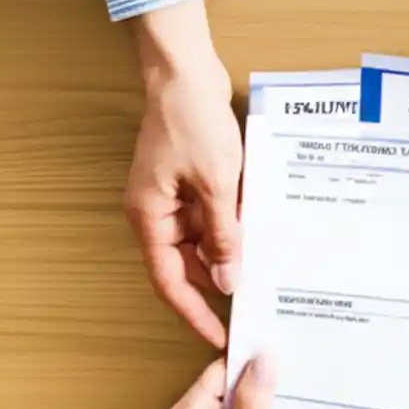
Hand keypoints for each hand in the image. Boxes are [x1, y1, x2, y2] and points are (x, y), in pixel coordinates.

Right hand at [126, 0, 241, 346]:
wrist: (186, 72)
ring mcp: (169, 196)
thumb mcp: (216, 184)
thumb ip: (222, 234)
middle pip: (184, 264)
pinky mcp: (186, 181)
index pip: (169, 281)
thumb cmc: (192, 120)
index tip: (217, 336)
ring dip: (226, 252)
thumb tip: (226, 278)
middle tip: (250, 308)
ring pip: (198, 240)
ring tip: (259, 271)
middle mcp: (153, 211)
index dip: (193, 312)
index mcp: (149, 217)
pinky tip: (255, 233)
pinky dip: (228, 225)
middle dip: (215, 284)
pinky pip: (206, 216)